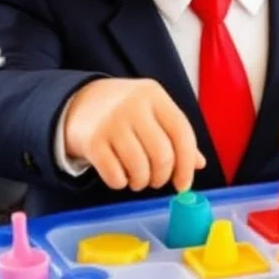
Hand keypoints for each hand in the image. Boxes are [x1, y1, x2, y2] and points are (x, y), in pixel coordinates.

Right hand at [64, 77, 205, 191]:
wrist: (79, 102)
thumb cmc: (124, 111)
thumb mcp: (152, 112)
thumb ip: (175, 135)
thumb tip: (199, 164)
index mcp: (154, 95)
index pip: (182, 133)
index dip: (187, 163)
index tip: (184, 184)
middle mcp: (133, 106)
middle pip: (162, 154)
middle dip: (162, 176)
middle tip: (157, 181)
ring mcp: (111, 122)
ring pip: (139, 167)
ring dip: (142, 182)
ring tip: (138, 179)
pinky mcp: (92, 141)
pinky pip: (115, 175)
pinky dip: (121, 183)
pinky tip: (120, 176)